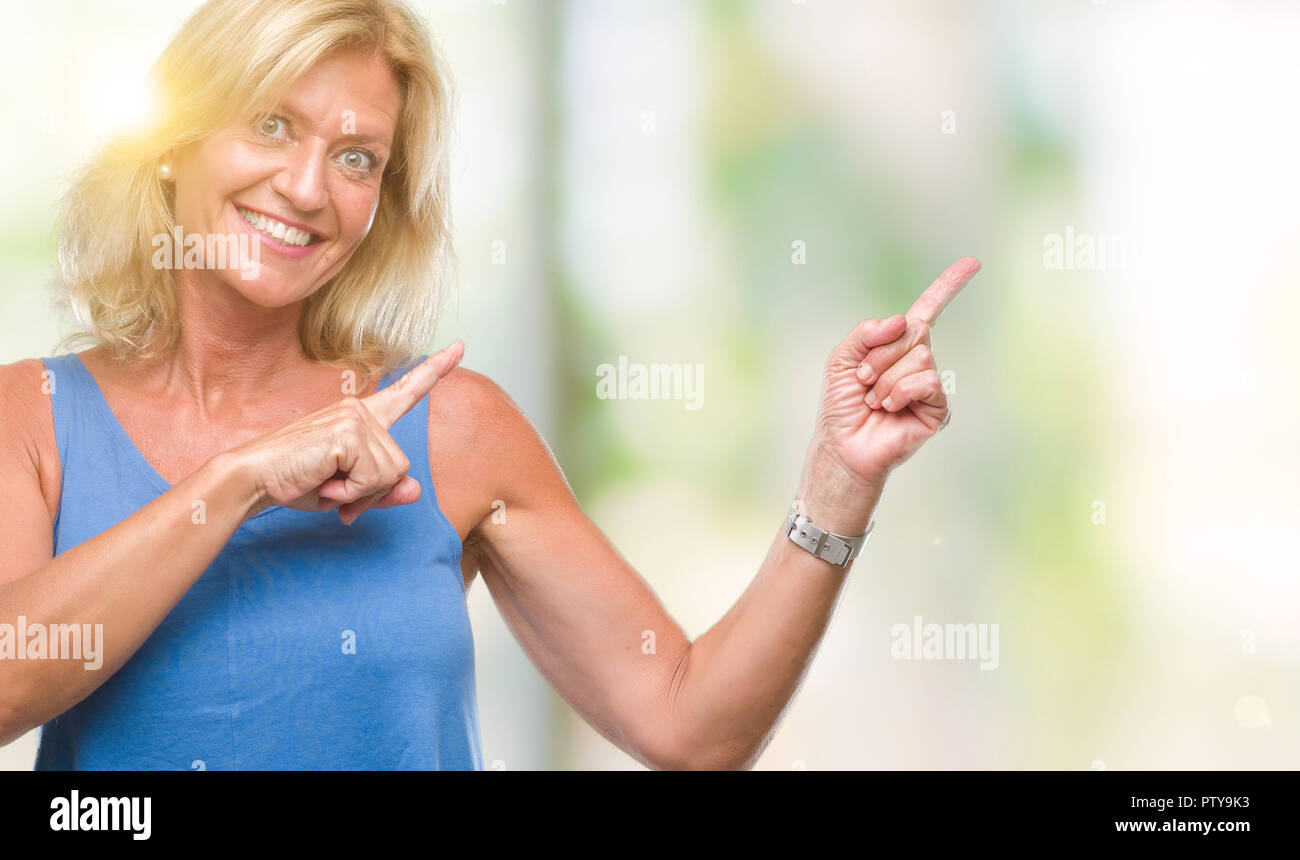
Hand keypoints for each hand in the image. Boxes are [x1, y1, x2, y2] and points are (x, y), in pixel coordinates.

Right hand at [226, 340, 464, 525]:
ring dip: (359, 493)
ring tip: (327, 484)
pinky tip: (324, 482)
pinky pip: (372, 479)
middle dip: (371, 492)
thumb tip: (415, 490)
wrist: (253, 479)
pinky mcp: (347, 433)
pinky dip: (349, 493)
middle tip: (336, 492)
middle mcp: (360, 410)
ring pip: (390, 474)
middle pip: (400, 466)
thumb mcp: (348, 490)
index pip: (406, 391)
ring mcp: (354, 418)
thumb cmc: (297, 480)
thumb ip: (383, 490)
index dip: (435, 371)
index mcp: (361, 417)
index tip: (461, 347)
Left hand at [803, 258, 979, 516]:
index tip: (973, 262)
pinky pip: (926, 380)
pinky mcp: (938, 408)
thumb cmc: (842, 404)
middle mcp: (919, 361)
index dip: (949, 286)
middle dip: (880, 354)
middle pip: (915, 331)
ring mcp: (930, 384)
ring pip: (919, 357)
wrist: (844, 445)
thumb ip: (867, 332)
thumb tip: (903, 319)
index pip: (928, 309)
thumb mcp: (842, 359)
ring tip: (874, 400)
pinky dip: (900, 392)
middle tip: (864, 380)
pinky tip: (890, 408)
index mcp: (898, 345)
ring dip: (885, 378)